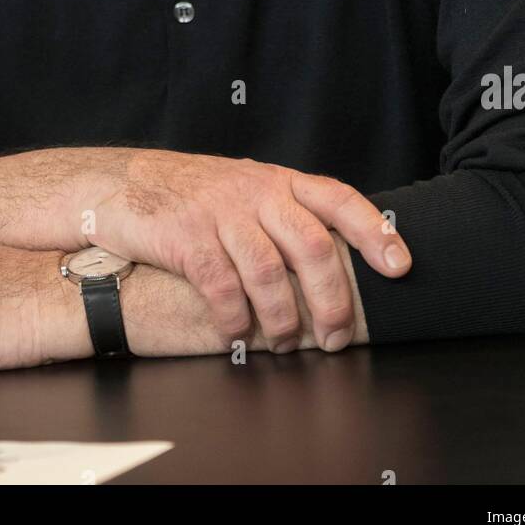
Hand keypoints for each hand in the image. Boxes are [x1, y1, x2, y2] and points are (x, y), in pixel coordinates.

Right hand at [44, 149, 408, 351]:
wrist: (124, 183)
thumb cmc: (195, 196)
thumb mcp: (248, 192)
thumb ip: (286, 218)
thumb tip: (335, 267)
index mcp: (280, 181)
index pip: (340, 198)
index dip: (374, 231)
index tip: (400, 265)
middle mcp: (256, 192)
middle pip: (311, 245)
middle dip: (331, 298)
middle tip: (335, 335)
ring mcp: (220, 212)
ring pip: (269, 270)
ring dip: (283, 318)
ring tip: (285, 343)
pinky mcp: (186, 236)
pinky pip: (221, 285)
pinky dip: (234, 319)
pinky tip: (237, 335)